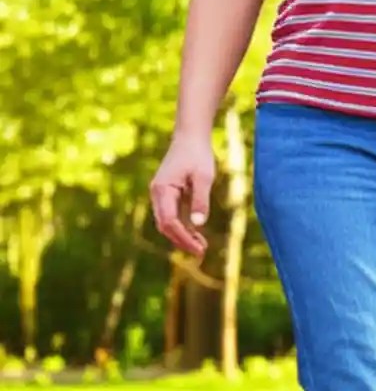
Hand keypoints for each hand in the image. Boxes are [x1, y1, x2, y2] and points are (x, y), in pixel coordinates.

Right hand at [150, 132, 213, 256]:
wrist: (190, 137)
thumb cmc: (198, 155)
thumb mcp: (204, 177)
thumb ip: (200, 199)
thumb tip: (198, 224)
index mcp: (162, 190)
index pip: (169, 221)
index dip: (183, 237)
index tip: (199, 248)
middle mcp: (157, 194)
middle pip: (165, 225)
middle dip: (181, 240)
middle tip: (201, 252)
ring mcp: (160, 194)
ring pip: (167, 222)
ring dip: (182, 236)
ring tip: (201, 247)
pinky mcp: (167, 194)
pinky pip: (171, 216)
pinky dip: (182, 227)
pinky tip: (197, 235)